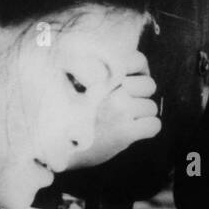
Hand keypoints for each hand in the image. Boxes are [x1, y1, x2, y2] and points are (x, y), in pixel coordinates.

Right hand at [69, 49, 161, 169]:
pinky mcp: (124, 131)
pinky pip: (154, 125)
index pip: (138, 60)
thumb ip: (102, 74)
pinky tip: (133, 132)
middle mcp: (111, 88)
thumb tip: (134, 70)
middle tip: (128, 105)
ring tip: (125, 121)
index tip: (134, 80)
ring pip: (151, 107)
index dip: (141, 71)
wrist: (55, 147)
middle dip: (141, 96)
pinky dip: (147, 129)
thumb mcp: (77, 83)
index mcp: (101, 72)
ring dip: (142, 115)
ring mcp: (119, 109)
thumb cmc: (68, 114)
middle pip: (149, 85)